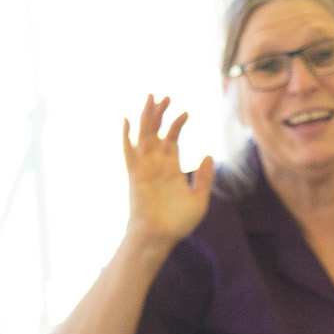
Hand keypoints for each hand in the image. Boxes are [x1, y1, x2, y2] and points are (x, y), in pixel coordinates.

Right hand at [124, 95, 215, 248]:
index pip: (172, 139)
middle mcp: (156, 165)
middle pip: (156, 132)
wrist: (160, 237)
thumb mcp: (199, 200)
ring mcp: (145, 168)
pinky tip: (126, 121)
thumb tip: (207, 155)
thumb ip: (204, 178)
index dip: (177, 124)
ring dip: (147, 117)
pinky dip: (127, 137)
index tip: (186, 112)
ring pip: (143, 136)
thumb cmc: (178, 223)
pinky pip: (128, 152)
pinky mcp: (135, 175)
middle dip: (160, 113)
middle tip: (166, 96)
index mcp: (171, 168)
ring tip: (152, 98)